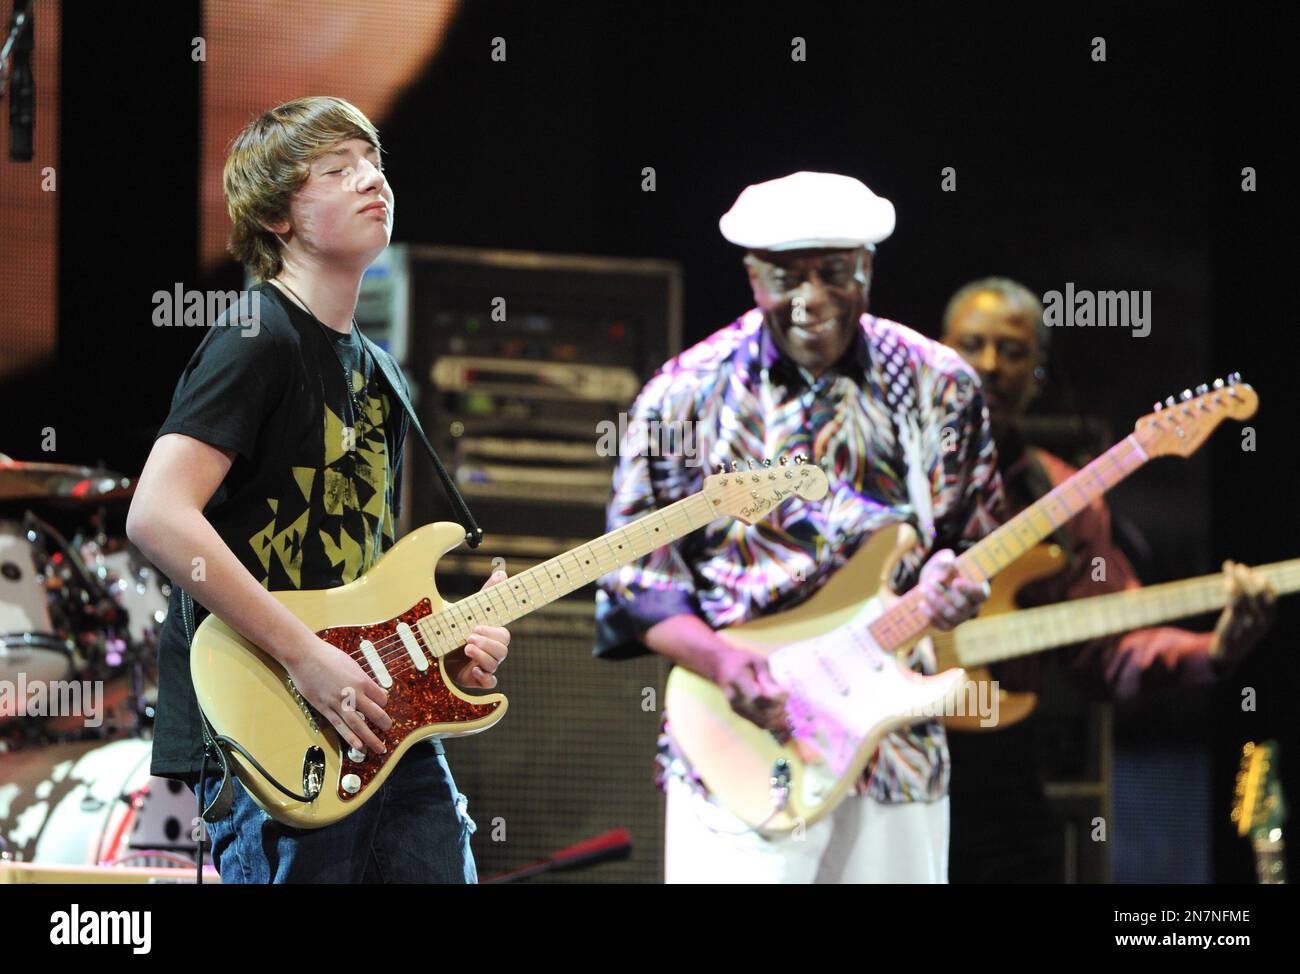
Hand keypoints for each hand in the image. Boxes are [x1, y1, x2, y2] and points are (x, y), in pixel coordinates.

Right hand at [285, 637, 391, 754]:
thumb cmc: (327, 656)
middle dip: (384, 724)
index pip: (381, 698)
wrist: (304, 655)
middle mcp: (352, 693)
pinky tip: (358, 746)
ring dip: (370, 738)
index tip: (383, 707)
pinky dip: (349, 737)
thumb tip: (375, 689)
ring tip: (379, 748)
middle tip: (388, 730)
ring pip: (358, 725)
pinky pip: (339, 726)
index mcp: (361, 680)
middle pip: (374, 713)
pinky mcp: (324, 708)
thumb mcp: (351, 664)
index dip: (384, 704)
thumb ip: (363, 679)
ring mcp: (337, 702)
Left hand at [442, 570, 511, 688]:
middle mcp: (491, 651)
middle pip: (502, 648)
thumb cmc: (457, 629)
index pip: (503, 633)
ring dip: (482, 655)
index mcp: (490, 635)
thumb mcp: (469, 610)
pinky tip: (474, 671)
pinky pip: (490, 682)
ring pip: (495, 663)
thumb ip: (487, 592)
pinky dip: (484, 677)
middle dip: (486, 642)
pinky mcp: (477, 679)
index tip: (478, 626)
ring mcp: (485, 665)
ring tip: (466, 647)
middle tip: (469, 636)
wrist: (437, 653)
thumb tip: (502, 573)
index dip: (495, 631)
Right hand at [711, 644, 789, 737]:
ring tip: (791, 712)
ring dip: (779, 721)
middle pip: (762, 714)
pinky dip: (774, 723)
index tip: (787, 694)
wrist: (721, 666)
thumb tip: (778, 691)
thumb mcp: (755, 659)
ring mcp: (737, 708)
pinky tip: (784, 717)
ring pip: (762, 723)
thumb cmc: (741, 660)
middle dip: (780, 712)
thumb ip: (766, 675)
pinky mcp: (741, 714)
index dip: (775, 699)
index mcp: (737, 679)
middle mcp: (735, 698)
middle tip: (793, 704)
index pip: (757, 697)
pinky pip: (760, 724)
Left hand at [917, 548, 989, 630]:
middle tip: (930, 581)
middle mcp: (973, 607)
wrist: (931, 584)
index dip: (969, 590)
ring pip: (951, 615)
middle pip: (962, 605)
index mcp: (978, 590)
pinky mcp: (950, 625)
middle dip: (944, 593)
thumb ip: (944, 564)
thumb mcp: (943, 562)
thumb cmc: (942, 571)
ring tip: (923, 589)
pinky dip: (931, 615)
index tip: (955, 582)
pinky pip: (943, 626)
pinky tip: (922, 604)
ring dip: (935, 602)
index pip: (980, 594)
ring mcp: (962, 618)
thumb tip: (940, 575)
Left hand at [1210, 561, 1275, 665]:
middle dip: (1249, 577)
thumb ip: (1252, 598)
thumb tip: (1248, 574)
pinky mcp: (1235, 622)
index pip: (1271, 595)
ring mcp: (1249, 621)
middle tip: (1240, 567)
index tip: (1254, 573)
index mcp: (1270, 617)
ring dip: (1237, 578)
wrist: (1230, 650)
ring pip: (1245, 595)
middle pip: (1258, 593)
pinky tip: (1226, 580)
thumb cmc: (1240, 628)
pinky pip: (1234, 601)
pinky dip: (1230, 588)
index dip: (1263, 582)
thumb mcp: (1251, 614)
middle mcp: (1263, 619)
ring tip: (1230, 566)